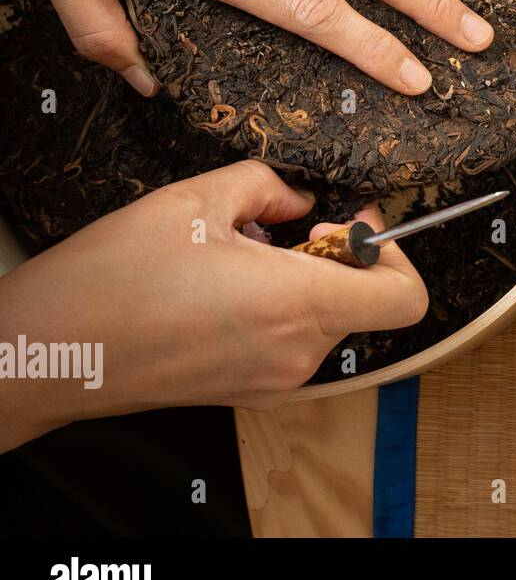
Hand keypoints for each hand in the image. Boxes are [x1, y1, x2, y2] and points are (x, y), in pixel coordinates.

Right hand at [0, 161, 427, 452]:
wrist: (47, 353)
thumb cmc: (111, 279)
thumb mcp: (194, 201)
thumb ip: (267, 186)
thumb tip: (298, 199)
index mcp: (297, 305)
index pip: (404, 299)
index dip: (394, 254)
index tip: (353, 225)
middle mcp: (297, 354)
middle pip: (363, 302)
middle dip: (336, 258)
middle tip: (283, 229)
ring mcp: (275, 382)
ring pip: (326, 321)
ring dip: (302, 282)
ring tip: (238, 256)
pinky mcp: (250, 393)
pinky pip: (292, 343)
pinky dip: (278, 310)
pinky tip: (223, 287)